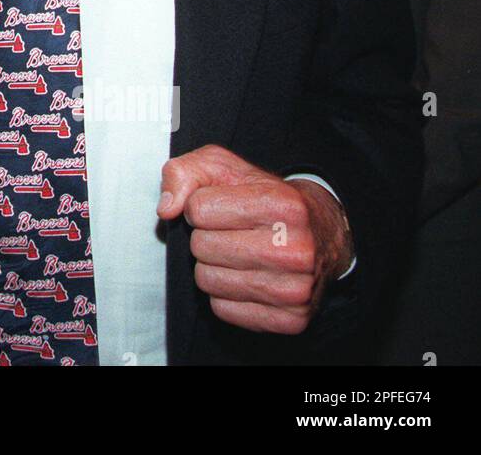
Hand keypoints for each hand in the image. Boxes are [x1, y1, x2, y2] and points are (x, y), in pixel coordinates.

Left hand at [156, 144, 353, 333]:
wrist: (322, 233)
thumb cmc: (265, 197)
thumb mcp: (224, 167)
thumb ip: (185, 172)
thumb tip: (167, 209)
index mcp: (282, 204)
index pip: (198, 209)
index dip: (200, 207)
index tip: (221, 207)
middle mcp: (294, 249)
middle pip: (201, 247)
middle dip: (206, 236)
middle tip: (229, 232)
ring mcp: (295, 289)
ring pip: (208, 281)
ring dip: (212, 266)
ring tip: (236, 253)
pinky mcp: (290, 320)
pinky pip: (223, 310)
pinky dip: (225, 294)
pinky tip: (246, 276)